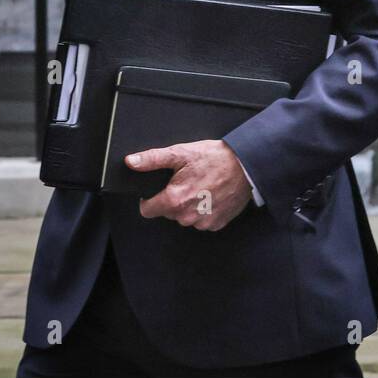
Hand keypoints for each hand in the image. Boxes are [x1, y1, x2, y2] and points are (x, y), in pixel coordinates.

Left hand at [128, 139, 252, 230]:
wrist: (247, 165)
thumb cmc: (216, 158)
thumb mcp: (181, 153)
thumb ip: (153, 159)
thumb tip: (131, 161)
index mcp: (175, 200)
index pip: (147, 210)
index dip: (151, 198)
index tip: (162, 189)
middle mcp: (187, 216)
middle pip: (167, 212)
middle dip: (173, 199)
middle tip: (188, 182)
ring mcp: (203, 222)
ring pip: (184, 217)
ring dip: (189, 205)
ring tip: (203, 187)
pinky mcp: (217, 224)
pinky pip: (201, 220)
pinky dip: (204, 210)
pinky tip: (213, 195)